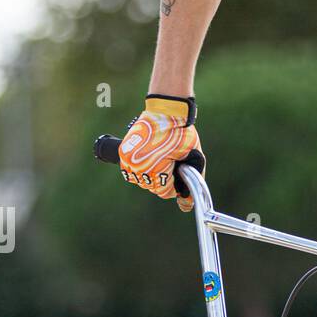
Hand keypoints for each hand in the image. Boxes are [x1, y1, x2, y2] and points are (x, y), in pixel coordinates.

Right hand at [118, 95, 203, 211]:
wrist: (166, 110)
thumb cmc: (181, 132)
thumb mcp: (193, 156)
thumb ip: (192, 182)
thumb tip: (186, 206)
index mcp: (153, 167)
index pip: (164, 191)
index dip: (175, 185)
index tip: (179, 172)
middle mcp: (136, 165)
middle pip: (153, 186)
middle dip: (164, 179)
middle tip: (171, 162)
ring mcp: (127, 158)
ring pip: (142, 180)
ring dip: (152, 174)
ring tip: (161, 159)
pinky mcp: (123, 151)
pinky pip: (132, 170)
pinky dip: (141, 168)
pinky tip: (151, 159)